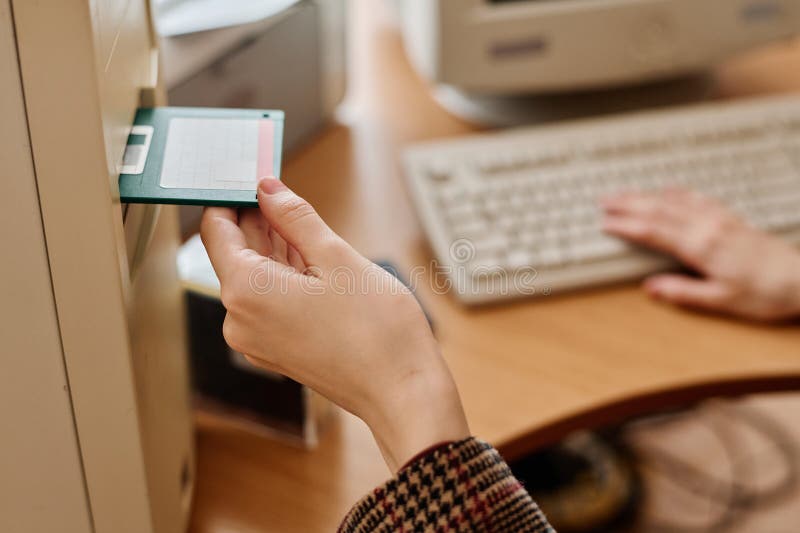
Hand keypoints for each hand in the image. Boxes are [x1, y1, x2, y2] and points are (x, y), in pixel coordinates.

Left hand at [200, 177, 468, 470]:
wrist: (402, 392)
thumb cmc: (377, 329)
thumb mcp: (337, 257)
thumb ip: (295, 218)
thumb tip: (268, 189)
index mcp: (245, 291)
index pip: (216, 230)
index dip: (231, 198)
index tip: (250, 178)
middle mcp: (239, 319)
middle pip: (235, 254)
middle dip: (257, 222)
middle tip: (283, 194)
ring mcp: (256, 340)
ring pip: (253, 279)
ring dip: (273, 249)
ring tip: (302, 225)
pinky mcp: (275, 351)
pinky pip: (266, 302)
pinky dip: (282, 277)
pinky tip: (308, 260)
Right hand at [601, 189, 799, 321]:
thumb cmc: (766, 293)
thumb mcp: (721, 301)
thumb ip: (683, 292)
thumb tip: (651, 288)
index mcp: (701, 248)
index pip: (653, 232)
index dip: (626, 226)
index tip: (605, 223)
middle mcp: (708, 227)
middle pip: (659, 210)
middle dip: (628, 204)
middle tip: (603, 200)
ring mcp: (720, 220)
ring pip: (675, 202)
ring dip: (647, 196)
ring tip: (625, 193)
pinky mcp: (731, 219)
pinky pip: (698, 199)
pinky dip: (678, 193)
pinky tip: (669, 189)